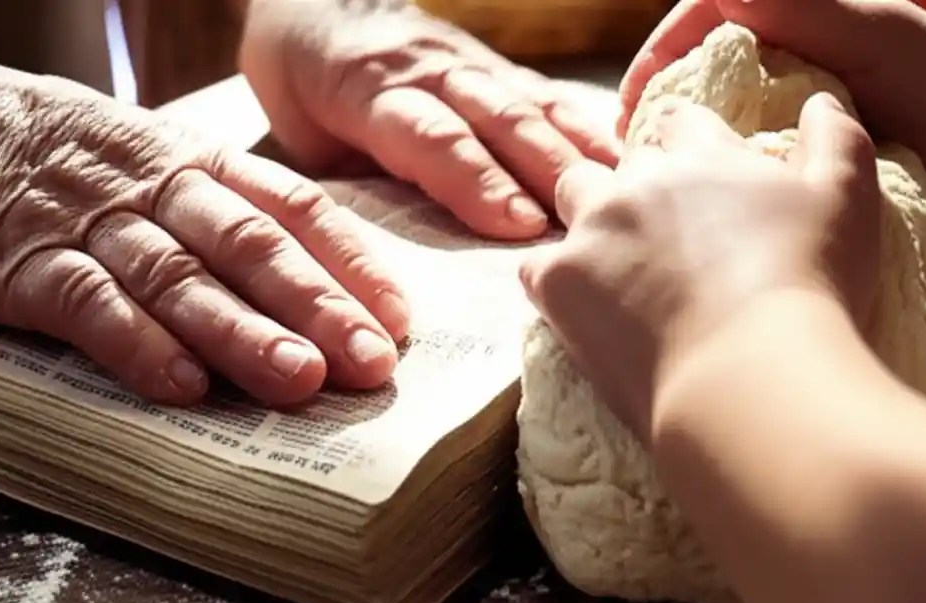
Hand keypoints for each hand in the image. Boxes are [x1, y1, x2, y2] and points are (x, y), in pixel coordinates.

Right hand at [0, 58, 408, 406]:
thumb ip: (205, 212)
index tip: (400, 315)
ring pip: (178, 275)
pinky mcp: (18, 260)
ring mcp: (85, 222)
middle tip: (373, 361)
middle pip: (249, 242)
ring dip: (244, 331)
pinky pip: (86, 303)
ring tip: (301, 380)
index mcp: (188, 161)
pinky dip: (136, 344)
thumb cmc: (41, 157)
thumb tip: (295, 286)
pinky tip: (181, 386)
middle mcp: (151, 186)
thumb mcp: (137, 161)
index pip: (287, 205)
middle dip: (318, 304)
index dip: (349, 260)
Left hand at [240, 0, 618, 240]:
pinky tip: (623, 152)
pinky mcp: (496, 64)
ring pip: (527, 102)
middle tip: (581, 218)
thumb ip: (352, 185)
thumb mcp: (304, 139)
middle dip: (542, 169)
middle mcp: (429, 71)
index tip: (518, 224)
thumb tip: (396, 254)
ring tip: (620, 190)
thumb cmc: (302, 84)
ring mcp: (469, 63)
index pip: (432, 138)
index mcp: (372, 93)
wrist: (311, 0)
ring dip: (575, 148)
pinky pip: (544, 92)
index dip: (477, 179)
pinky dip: (583, 122)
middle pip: (494, 118)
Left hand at [521, 93, 880, 440]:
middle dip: (640, 184)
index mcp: (704, 155)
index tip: (699, 178)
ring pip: (572, 195)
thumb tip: (821, 102)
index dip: (687, 145)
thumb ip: (837, 138)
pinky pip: (535, 265)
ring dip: (590, 217)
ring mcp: (593, 230)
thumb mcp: (849, 200)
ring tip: (617, 262)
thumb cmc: (809, 290)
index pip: (680, 121)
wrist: (750, 380)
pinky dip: (554, 279)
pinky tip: (583, 307)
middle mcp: (640, 181)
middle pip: (625, 160)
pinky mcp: (559, 283)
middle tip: (665, 234)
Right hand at [618, 0, 925, 214]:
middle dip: (656, 109)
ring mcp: (786, 113)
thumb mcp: (860, 28)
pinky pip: (744, 169)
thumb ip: (791, 6)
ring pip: (713, 126)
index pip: (699, 22)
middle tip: (629, 152)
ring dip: (680, 151)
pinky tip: (698, 206)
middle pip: (694, 76)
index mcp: (786, 21)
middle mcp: (778, 64)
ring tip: (653, 183)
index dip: (656, 57)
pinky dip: (716, 184)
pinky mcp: (798, 160)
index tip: (630, 101)